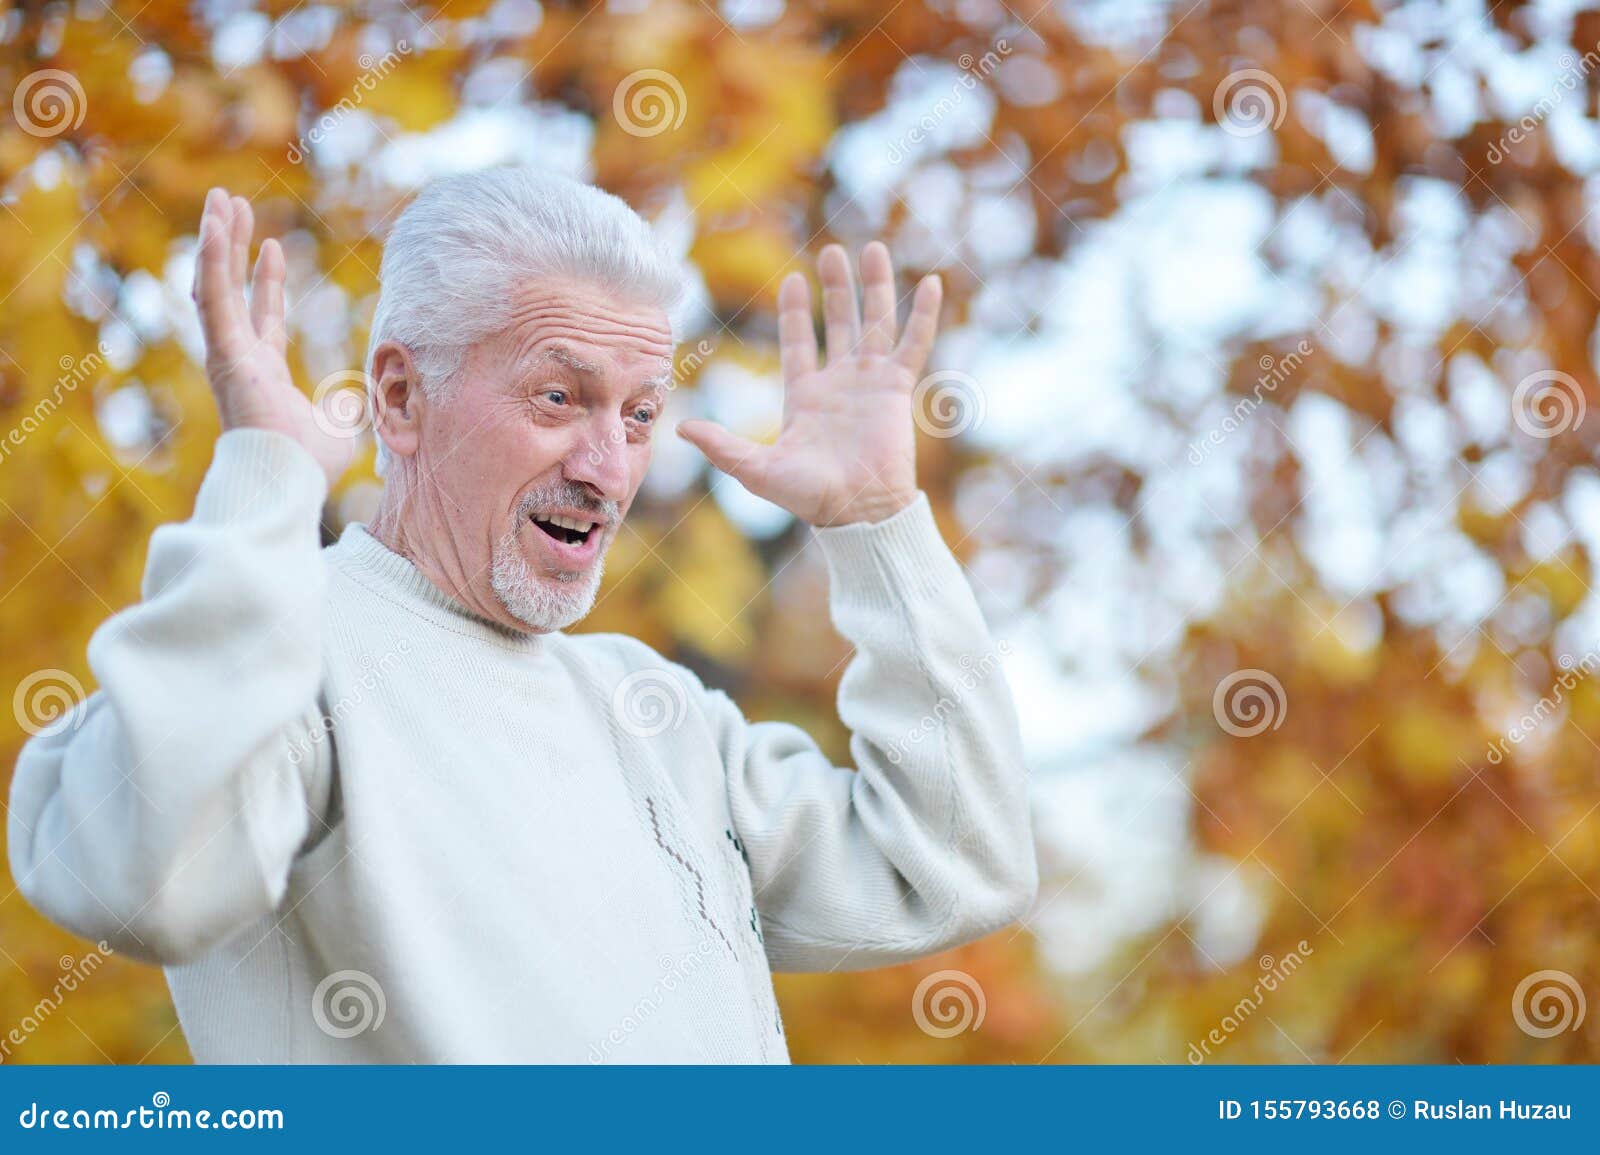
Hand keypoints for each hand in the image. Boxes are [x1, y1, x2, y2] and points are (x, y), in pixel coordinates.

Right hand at [192, 188, 354, 485]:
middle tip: (231, 207)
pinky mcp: (224, 353)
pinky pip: (216, 298)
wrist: (287, 484)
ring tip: (222, 200)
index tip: (272, 246)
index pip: (262, 316)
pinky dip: (215, 261)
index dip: (265, 281)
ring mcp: (228, 354)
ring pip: (216, 285)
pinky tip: (217, 226)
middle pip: (231, 290)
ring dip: (218, 241)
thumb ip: (347, 409)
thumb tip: (360, 401)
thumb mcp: (340, 429)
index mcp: (263, 373)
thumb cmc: (308, 468)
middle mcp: (239, 359)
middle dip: (232, 247)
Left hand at [678, 242, 941, 525]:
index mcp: (806, 396)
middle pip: (840, 322)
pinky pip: (914, 343)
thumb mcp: (757, 469)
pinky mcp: (897, 388)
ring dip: (875, 286)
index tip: (793, 279)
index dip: (796, 312)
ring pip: (875, 322)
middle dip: (836, 287)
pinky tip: (933, 284)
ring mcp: (871, 382)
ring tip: (871, 249)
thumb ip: (722, 447)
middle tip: (833, 251)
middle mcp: (840, 383)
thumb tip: (681, 429)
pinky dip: (924, 315)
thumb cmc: (810, 496)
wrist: (858, 510)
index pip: (799, 342)